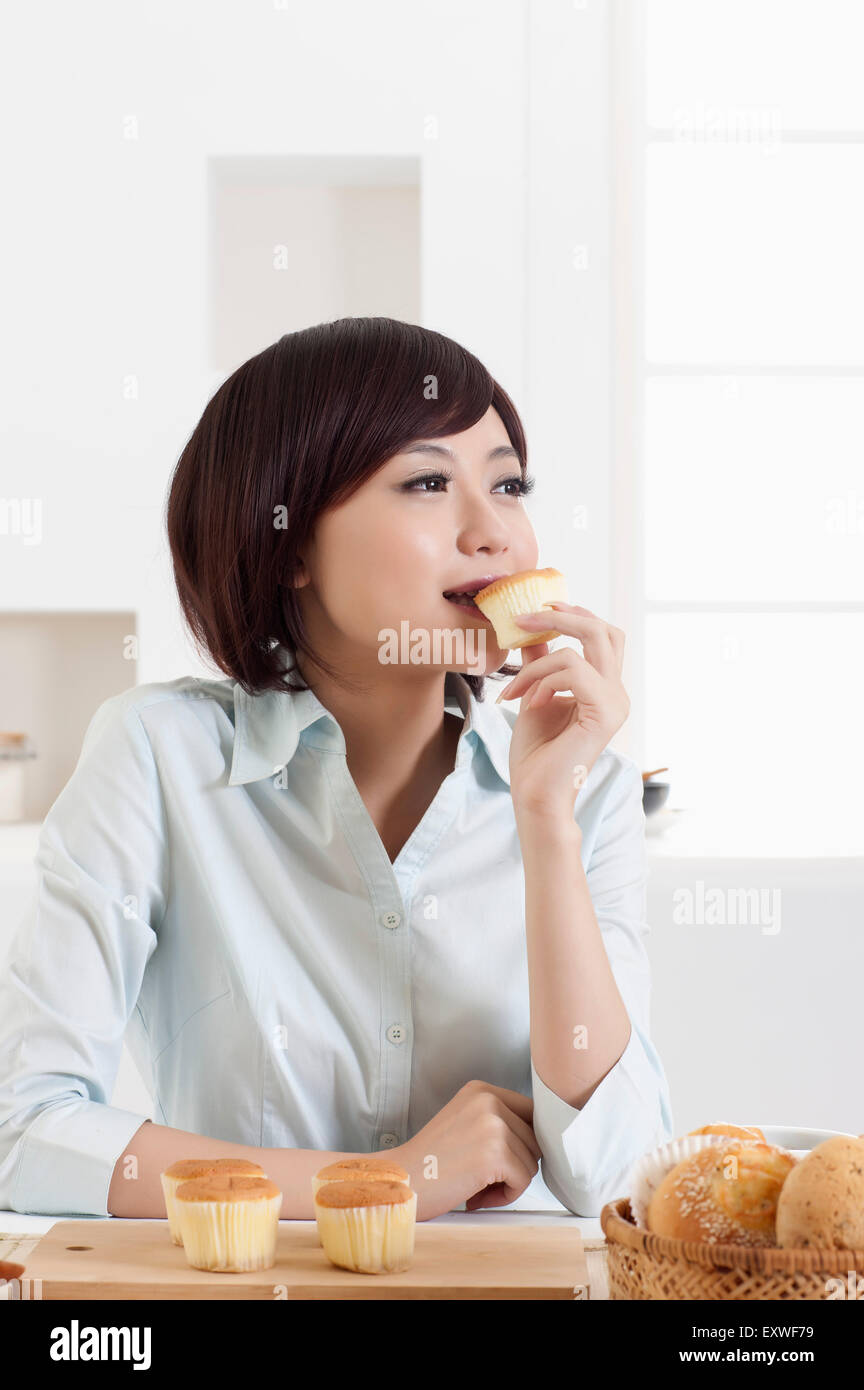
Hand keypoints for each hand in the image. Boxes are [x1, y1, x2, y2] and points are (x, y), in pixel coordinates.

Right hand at [389, 1080, 540, 1219]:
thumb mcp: (464, 1123)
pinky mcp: (495, 1153)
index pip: (530, 1113)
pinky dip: (505, 1195)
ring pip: (531, 1161)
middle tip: (483, 1179)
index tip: (504, 1159)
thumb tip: (540, 1140)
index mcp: (481, 1090)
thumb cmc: (430, 1162)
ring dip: (509, 1183)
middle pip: (534, 1138)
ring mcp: (493, 1125)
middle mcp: (489, 1101)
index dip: (523, 1142)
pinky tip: (477, 1196)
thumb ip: (497, 1122)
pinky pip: (523, 1180)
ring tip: (477, 1187)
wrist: (401, 1181)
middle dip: (515, 1165)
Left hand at [498, 603, 629, 818]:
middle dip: (562, 617)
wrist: (535, 794)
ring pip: (579, 651)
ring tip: (514, 692)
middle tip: (524, 618)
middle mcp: (618, 693)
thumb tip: (532, 629)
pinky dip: (543, 682)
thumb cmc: (535, 753)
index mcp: (605, 688)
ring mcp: (616, 703)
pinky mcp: (605, 713)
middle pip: (603, 631)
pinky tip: (530, 704)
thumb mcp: (534, 693)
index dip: (572, 616)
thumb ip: (539, 661)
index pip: (602, 635)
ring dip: (536, 666)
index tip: (533, 613)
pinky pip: (573, 672)